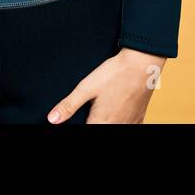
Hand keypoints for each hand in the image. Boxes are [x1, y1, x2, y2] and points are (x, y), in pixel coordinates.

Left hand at [47, 48, 167, 123]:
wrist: (142, 63)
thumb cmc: (114, 73)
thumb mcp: (86, 87)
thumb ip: (69, 105)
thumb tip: (52, 120)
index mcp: (101, 122)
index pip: (86, 131)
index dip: (78, 125)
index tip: (79, 119)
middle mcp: (117, 126)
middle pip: (99, 129)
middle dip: (92, 123)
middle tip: (89, 112)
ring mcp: (130, 123)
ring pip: (115, 128)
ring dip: (106, 123)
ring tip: (100, 114)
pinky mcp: (139, 117)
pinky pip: (130, 127)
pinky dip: (122, 123)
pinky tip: (117, 116)